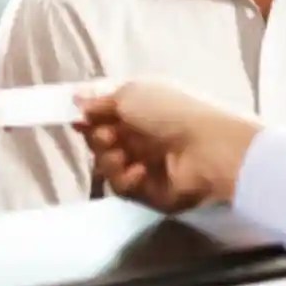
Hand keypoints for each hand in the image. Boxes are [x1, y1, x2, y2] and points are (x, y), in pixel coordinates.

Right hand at [74, 80, 260, 213]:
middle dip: (97, 137)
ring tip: (124, 154)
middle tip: (109, 135)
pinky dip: (125, 178)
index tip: (77, 118)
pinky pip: (122, 187)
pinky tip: (140, 171)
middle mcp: (139, 136)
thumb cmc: (171, 112)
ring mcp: (143, 164)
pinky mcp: (148, 191)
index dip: (88, 117)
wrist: (208, 148)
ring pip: (106, 165)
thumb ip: (100, 101)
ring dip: (109, 159)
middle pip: (100, 141)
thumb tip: (77, 98)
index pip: (103, 115)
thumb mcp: (132, 94)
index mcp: (138, 109)